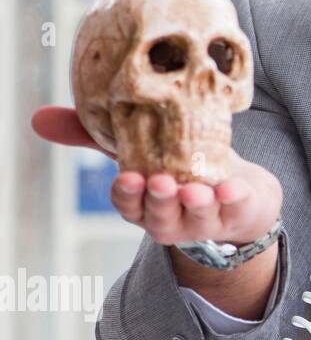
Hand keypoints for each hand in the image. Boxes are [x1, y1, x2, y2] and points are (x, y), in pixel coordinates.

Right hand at [31, 105, 282, 246]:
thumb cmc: (182, 167)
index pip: (129, 206)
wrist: (239, 189)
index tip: (129, 178)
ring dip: (197, 203)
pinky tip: (233, 188)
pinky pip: (237, 210)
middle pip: (160, 216)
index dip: (128, 195)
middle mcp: (172, 218)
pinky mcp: (240, 213)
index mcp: (145, 204)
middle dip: (160, 201)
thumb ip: (95, 137)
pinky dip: (235, 199)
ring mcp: (207, 220)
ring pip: (199, 217)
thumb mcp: (142, 149)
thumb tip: (40, 118)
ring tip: (197, 189)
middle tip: (162, 182)